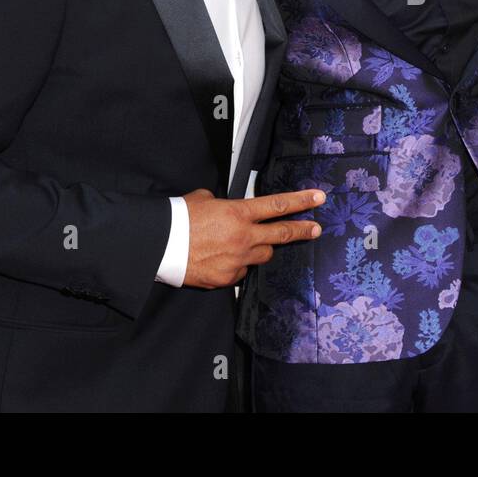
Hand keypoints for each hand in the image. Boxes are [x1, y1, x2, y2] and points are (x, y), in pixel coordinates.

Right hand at [182, 188, 324, 288]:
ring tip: (247, 244)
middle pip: (282, 234)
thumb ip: (222, 204)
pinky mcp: (227, 278)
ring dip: (260, 249)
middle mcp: (243, 237)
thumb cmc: (178, 219)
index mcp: (238, 213)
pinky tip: (221, 259)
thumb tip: (225, 208)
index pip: (277, 205)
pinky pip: (241, 271)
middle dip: (302, 230)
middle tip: (315, 229)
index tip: (317, 198)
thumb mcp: (203, 199)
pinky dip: (236, 265)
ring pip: (263, 255)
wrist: (160, 245)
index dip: (300, 201)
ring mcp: (237, 260)